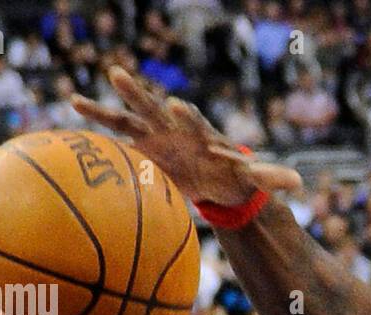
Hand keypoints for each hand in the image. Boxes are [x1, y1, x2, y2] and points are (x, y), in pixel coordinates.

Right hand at [72, 66, 301, 206]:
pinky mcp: (143, 143)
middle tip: (118, 75)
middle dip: (139, 94)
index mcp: (202, 134)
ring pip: (130, 117)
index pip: (195, 122)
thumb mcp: (253, 179)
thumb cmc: (234, 175)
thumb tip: (298, 184)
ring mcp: (157, 132)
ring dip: (107, 108)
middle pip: (156, 108)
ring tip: (78, 99)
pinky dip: (97, 119)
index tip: (176, 106)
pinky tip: (73, 104)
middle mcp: (176, 126)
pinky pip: (116, 131)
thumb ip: (270, 178)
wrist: (216, 175)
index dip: (186, 116)